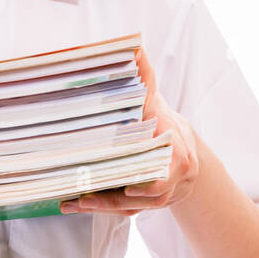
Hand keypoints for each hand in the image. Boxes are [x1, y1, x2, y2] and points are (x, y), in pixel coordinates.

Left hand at [59, 45, 198, 217]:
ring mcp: (164, 194)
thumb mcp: (157, 100)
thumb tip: (133, 46)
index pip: (166, 168)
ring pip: (133, 207)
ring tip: (71, 202)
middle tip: (81, 194)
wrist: (187, 153)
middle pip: (145, 195)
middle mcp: (174, 176)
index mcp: (177, 149)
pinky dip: (101, 209)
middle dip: (112, 197)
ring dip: (101, 206)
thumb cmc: (165, 122)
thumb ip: (144, 77)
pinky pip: (126, 211)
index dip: (148, 182)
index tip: (126, 185)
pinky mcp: (149, 205)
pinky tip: (74, 204)